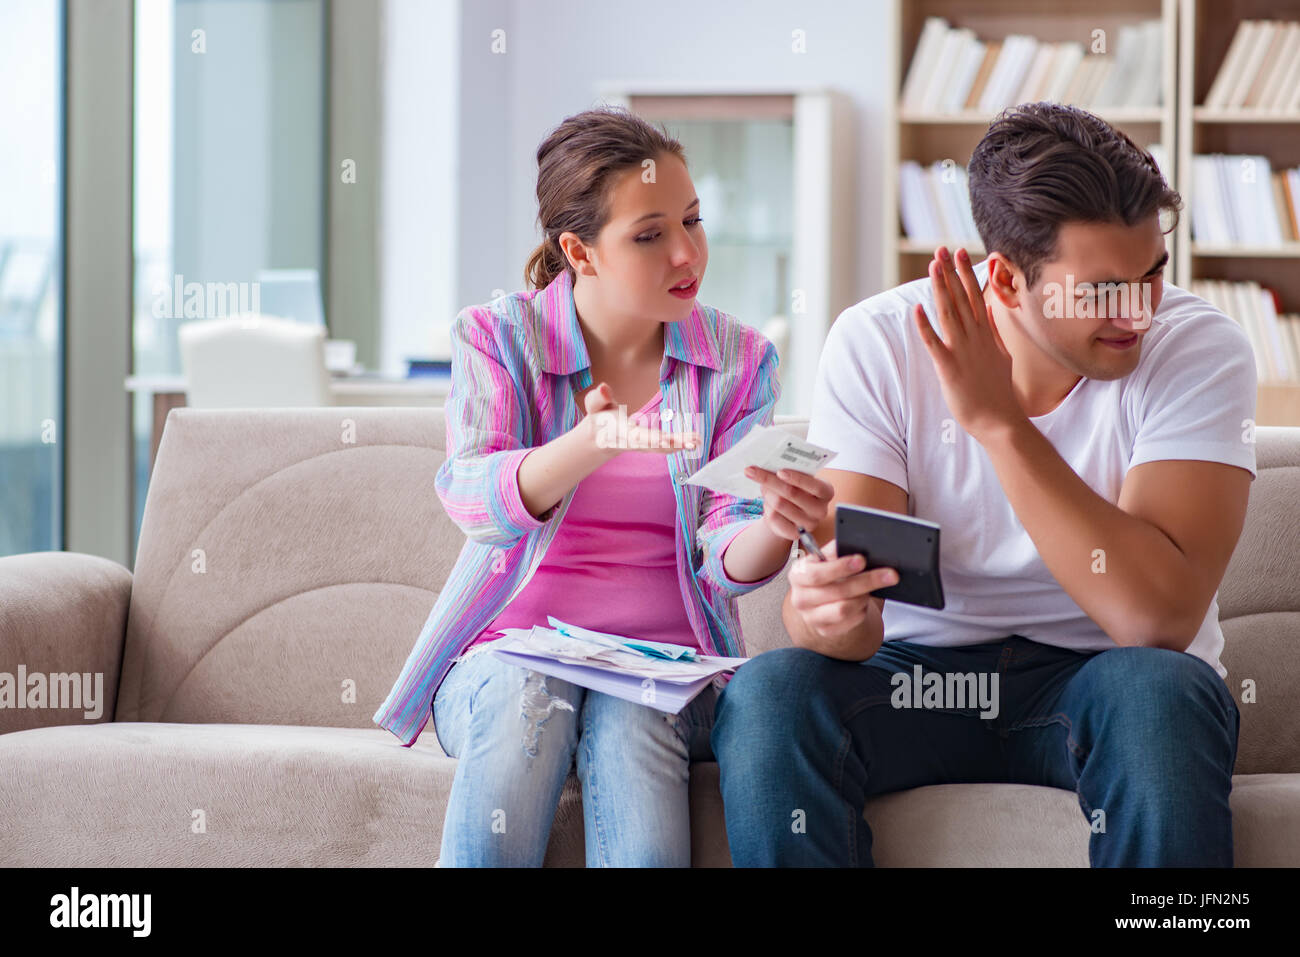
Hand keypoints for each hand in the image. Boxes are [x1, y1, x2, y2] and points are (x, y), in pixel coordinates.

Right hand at [581, 382, 699, 455]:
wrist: (600, 437)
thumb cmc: (599, 417)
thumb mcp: (594, 405)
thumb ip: (598, 397)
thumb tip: (603, 387)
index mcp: (622, 432)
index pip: (637, 436)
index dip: (650, 438)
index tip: (664, 440)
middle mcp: (635, 442)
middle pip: (656, 445)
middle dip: (673, 444)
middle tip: (691, 443)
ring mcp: (644, 445)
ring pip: (664, 448)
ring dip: (681, 445)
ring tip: (697, 442)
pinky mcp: (651, 444)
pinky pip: (667, 446)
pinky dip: (681, 444)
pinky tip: (695, 441)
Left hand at [743, 465, 833, 541]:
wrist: (791, 513)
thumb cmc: (796, 489)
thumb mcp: (797, 479)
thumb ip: (789, 472)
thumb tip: (768, 466)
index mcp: (826, 492)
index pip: (815, 486)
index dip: (797, 478)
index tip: (779, 471)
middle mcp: (820, 510)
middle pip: (792, 493)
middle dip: (770, 480)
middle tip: (751, 471)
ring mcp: (809, 524)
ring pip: (779, 504)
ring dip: (767, 493)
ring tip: (764, 487)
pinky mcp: (794, 534)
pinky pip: (774, 518)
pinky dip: (767, 507)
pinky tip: (767, 502)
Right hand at [788, 539, 898, 653]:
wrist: (823, 598)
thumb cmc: (827, 572)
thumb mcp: (827, 558)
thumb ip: (836, 551)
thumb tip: (854, 541)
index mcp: (798, 575)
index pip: (817, 574)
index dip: (840, 567)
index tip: (862, 560)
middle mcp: (800, 598)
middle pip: (837, 592)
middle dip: (866, 581)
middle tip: (890, 574)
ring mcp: (811, 617)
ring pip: (844, 609)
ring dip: (863, 596)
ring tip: (872, 587)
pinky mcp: (825, 630)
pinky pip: (850, 622)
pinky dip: (862, 610)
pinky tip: (864, 600)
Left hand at [912, 246, 1024, 443]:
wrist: (1000, 421)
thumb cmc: (998, 392)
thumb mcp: (1001, 356)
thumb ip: (993, 333)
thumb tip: (987, 311)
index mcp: (985, 335)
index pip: (974, 297)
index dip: (965, 274)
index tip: (959, 254)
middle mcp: (974, 338)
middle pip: (960, 299)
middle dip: (951, 273)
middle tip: (942, 250)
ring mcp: (962, 351)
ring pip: (948, 313)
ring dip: (940, 289)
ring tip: (933, 267)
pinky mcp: (949, 368)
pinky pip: (935, 343)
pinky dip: (925, 326)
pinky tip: (917, 309)